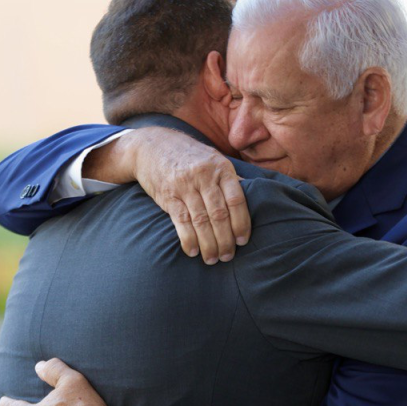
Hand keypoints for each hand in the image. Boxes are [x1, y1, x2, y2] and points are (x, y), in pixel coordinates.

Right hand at [86, 127, 250, 263]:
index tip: (243, 241)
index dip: (241, 223)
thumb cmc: (190, 156)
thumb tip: (254, 196)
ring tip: (212, 259)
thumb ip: (231, 179)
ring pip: (201, 221)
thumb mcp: (213, 159)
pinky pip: (181, 221)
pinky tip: (193, 251)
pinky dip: (188, 239)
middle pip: (219, 214)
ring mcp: (185, 185)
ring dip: (208, 245)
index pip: (236, 200)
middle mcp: (204, 176)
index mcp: (221, 168)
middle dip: (225, 240)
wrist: (152, 145)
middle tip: (228, 256)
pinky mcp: (168, 195)